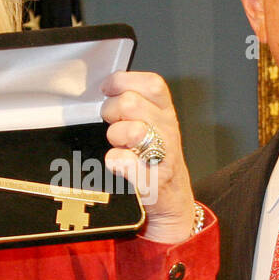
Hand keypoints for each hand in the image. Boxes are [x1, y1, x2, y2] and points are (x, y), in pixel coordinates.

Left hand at [99, 71, 195, 243]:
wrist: (172, 198)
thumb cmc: (156, 157)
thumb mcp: (154, 123)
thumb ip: (136, 104)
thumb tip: (106, 88)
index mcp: (166, 112)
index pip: (151, 83)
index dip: (123, 81)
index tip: (108, 90)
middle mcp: (167, 129)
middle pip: (130, 103)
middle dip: (111, 111)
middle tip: (112, 123)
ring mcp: (162, 154)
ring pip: (128, 130)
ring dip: (114, 137)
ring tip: (119, 145)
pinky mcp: (150, 180)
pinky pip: (119, 160)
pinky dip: (113, 161)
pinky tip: (119, 163)